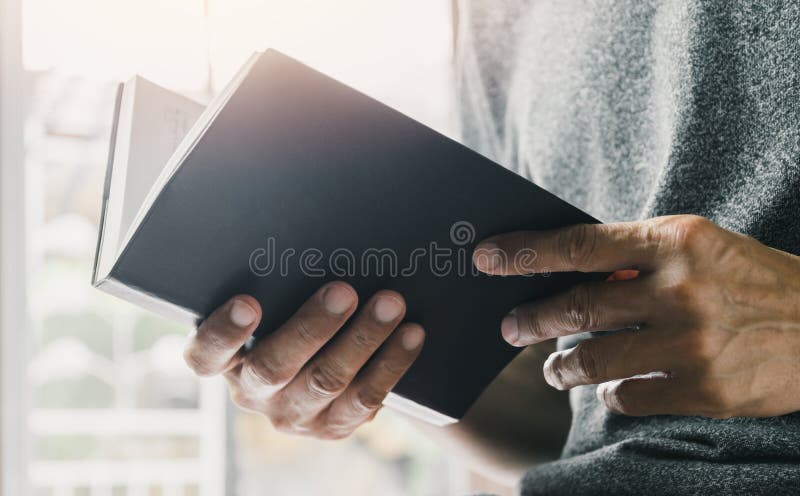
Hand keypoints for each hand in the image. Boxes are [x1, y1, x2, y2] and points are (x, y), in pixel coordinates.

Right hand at [183, 282, 424, 438]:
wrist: (322, 364)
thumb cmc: (290, 314)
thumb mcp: (273, 303)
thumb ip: (277, 283)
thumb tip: (312, 226)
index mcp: (226, 359)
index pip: (204, 355)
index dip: (222, 333)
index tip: (248, 302)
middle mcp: (253, 392)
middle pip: (274, 367)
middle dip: (313, 327)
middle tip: (345, 291)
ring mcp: (293, 414)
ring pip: (327, 381)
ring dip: (363, 339)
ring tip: (391, 304)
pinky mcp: (334, 427)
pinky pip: (366, 397)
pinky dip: (392, 362)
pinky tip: (412, 334)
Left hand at [473, 215, 799, 418]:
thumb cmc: (751, 279)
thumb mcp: (700, 247)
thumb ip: (637, 258)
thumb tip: (567, 273)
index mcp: (676, 242)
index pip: (580, 244)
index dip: (526, 252)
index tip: (486, 258)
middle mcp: (680, 290)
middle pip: (577, 305)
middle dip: (530, 319)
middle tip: (508, 327)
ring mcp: (692, 343)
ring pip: (593, 359)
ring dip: (562, 367)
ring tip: (554, 369)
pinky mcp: (704, 390)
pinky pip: (627, 397)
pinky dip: (611, 393)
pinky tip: (612, 387)